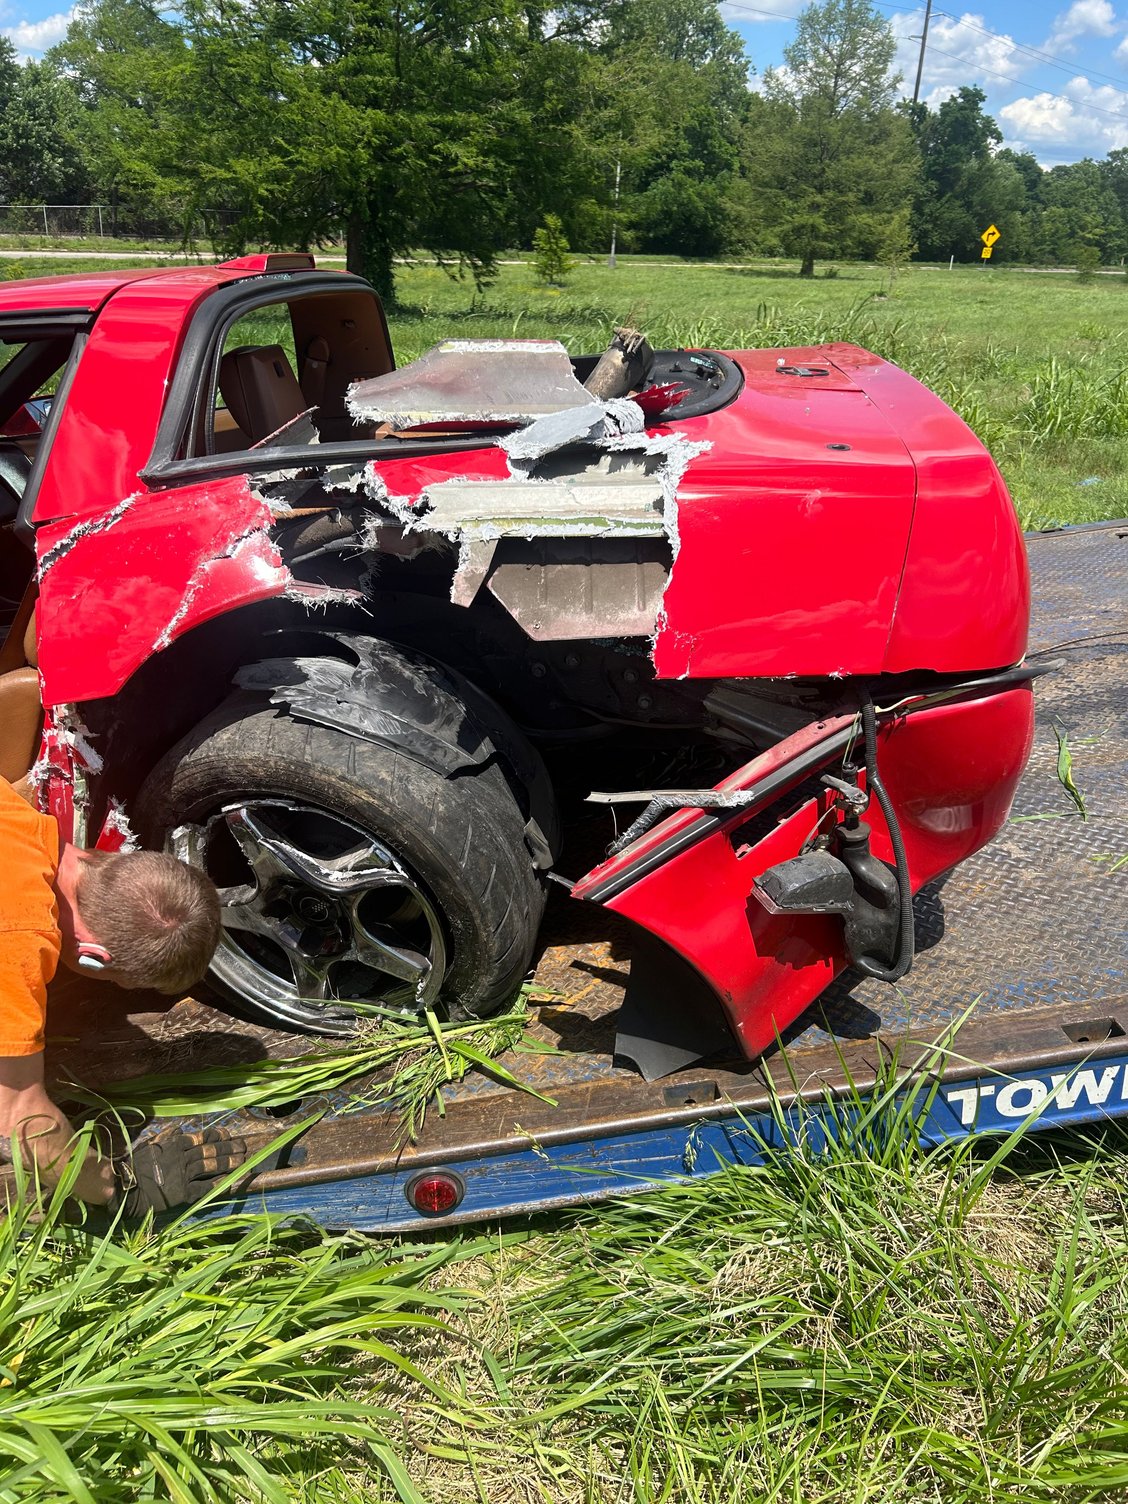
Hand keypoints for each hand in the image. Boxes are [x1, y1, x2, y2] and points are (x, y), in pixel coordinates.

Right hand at [113, 1125, 248, 1215]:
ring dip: (229, 1163)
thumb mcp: (151, 1145)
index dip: (218, 1135)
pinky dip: (219, 1184)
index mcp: (175, 1144)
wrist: (127, 1188)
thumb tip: (179, 1130)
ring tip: (243, 1160)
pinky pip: (206, 1187)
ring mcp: (184, 1174)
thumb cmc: (136, 1166)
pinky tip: (231, 1181)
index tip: (229, 1135)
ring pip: (211, 1166)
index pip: (202, 1137)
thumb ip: (167, 1137)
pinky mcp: (183, 1192)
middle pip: (211, 1150)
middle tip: (243, 1146)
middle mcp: (183, 1157)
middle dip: (229, 1148)